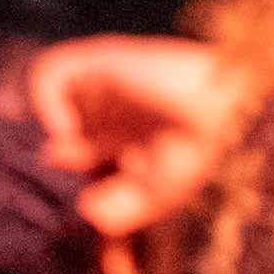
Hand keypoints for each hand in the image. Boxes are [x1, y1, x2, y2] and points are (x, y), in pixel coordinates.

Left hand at [23, 36, 245, 237]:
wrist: (227, 114)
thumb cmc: (202, 157)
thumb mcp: (156, 198)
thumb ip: (117, 211)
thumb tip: (85, 207)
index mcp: (132, 137)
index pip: (81, 150)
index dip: (71, 168)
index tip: (84, 189)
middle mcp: (117, 109)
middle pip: (66, 125)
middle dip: (59, 150)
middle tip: (67, 163)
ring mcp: (107, 84)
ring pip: (58, 95)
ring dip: (53, 121)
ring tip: (66, 144)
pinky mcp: (102, 62)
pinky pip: (52, 71)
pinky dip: (46, 101)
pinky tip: (65, 129)